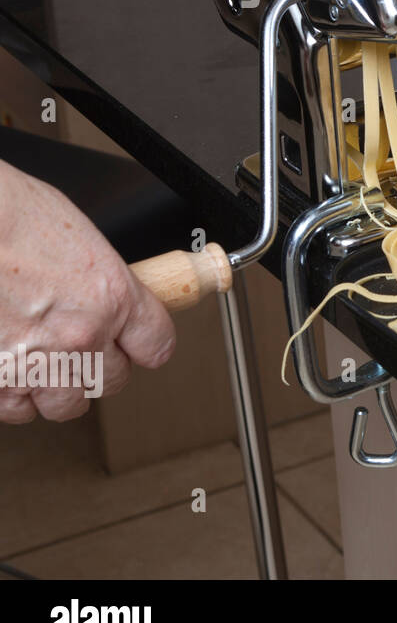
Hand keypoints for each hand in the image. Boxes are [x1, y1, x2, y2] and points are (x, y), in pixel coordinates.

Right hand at [0, 161, 175, 422]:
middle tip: (81, 348)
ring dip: (58, 388)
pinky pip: (15, 408)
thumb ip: (99, 279)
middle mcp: (80, 336)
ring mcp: (35, 364)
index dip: (145, 344)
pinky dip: (13, 395)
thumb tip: (108, 297)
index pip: (156, 344)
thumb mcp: (77, 236)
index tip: (137, 344)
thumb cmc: (9, 213)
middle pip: (113, 379)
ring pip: (66, 404)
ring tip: (44, 364)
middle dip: (101, 365)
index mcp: (113, 296)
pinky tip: (9, 369)